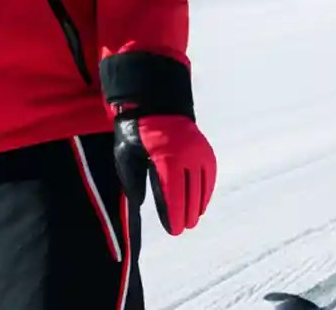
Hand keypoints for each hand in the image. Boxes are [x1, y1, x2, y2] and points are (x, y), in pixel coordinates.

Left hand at [113, 113, 215, 235]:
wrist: (155, 105)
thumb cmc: (136, 133)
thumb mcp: (126, 155)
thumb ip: (133, 180)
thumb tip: (141, 202)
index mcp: (167, 158)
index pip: (174, 194)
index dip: (174, 215)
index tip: (174, 230)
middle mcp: (187, 155)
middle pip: (190, 192)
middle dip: (187, 213)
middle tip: (184, 228)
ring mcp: (198, 151)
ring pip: (202, 184)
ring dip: (199, 204)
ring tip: (193, 219)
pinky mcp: (204, 148)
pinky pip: (209, 174)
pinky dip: (207, 189)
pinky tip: (202, 202)